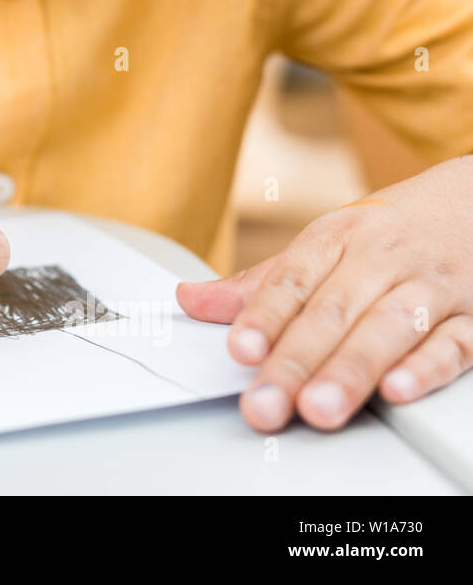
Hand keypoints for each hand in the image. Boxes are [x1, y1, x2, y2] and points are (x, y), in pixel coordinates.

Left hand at [177, 155, 472, 431]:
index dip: (264, 316)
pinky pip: (452, 343)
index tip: (239, 349)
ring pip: (388, 329)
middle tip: (266, 402)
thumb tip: (191, 301)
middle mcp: (382, 260)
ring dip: (351, 370)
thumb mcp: (323, 243)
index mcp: (338, 237)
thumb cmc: (388, 230)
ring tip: (318, 406)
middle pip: (333, 312)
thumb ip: (260, 283)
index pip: (293, 279)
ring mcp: (429, 287)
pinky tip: (397, 389)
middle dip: (295, 361)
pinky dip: (426, 366)